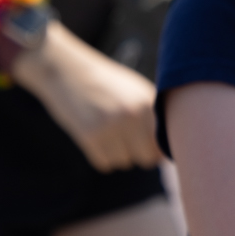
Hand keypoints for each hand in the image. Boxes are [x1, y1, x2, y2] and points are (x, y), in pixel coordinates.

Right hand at [10, 22, 161, 170]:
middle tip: (128, 143)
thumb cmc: (106, 83)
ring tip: (109, 135)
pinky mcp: (89, 136)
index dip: (157, 149)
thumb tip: (167, 150)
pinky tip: (96, 138)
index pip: (163, 144)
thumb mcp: (136, 91)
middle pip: (146, 159)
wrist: (67, 71)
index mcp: (148, 104)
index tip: (148, 146)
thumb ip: (153, 116)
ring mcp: (110, 127)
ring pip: (124, 162)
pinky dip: (101, 156)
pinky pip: (104, 164)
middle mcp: (132, 116)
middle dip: (139, 154)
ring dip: (118, 155)